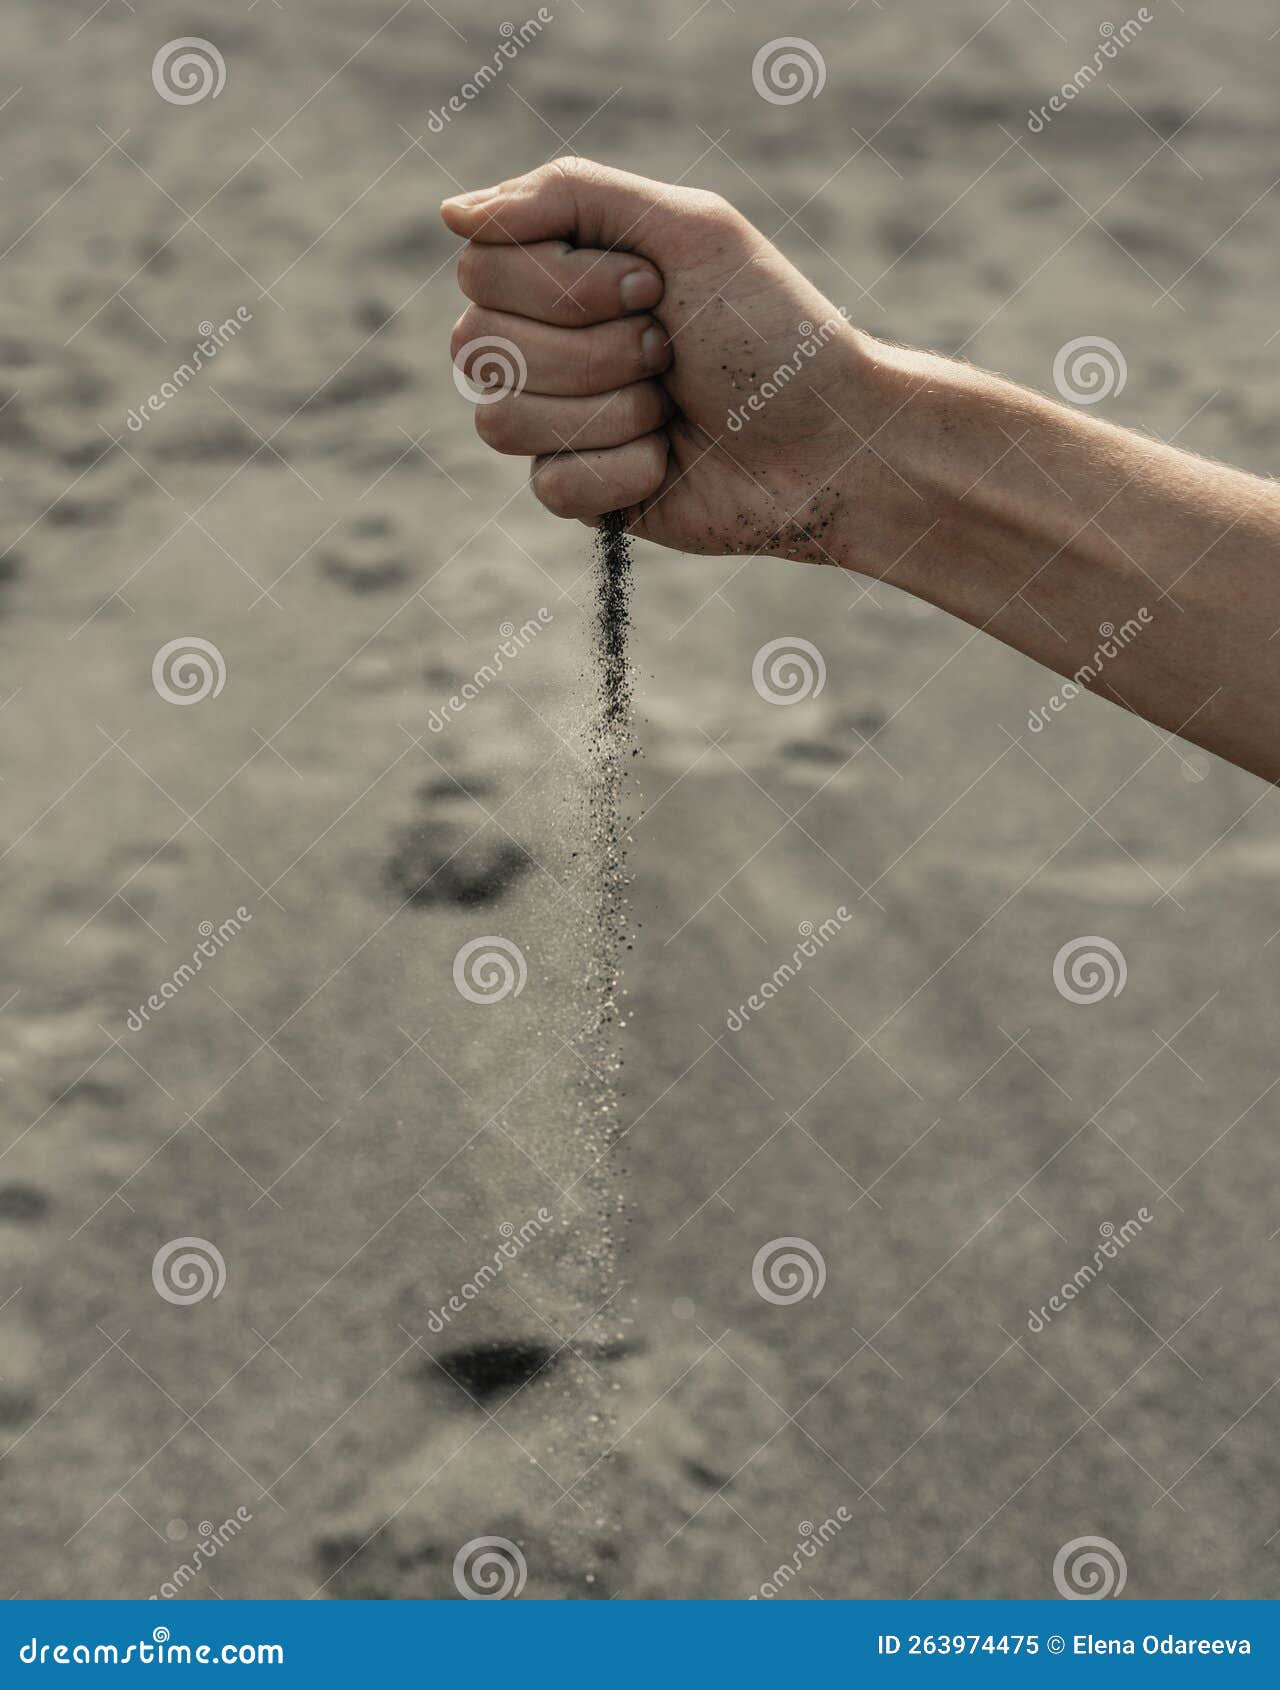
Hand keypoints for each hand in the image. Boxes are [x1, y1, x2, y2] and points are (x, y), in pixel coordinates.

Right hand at [441, 157, 891, 569]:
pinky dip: (622, 470)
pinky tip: (667, 462)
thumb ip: (568, 196)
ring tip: (671, 405)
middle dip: (595, 349)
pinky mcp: (579, 492)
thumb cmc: (770, 331)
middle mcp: (547, 341)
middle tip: (671, 350)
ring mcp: (558, 419)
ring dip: (609, 411)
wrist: (829, 445)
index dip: (564, 284)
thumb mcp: (687, 230)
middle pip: (479, 343)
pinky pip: (548, 485)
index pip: (481, 266)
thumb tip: (451, 213)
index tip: (653, 287)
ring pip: (501, 419)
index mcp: (566, 269)